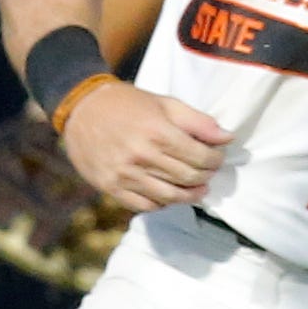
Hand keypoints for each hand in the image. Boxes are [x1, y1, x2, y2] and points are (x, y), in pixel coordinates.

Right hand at [58, 80, 229, 211]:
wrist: (80, 109)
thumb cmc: (125, 103)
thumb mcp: (163, 103)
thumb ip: (197, 121)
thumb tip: (227, 137)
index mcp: (157, 132)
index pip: (200, 157)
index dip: (216, 159)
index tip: (217, 156)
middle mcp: (141, 156)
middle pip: (188, 178)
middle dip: (206, 176)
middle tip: (209, 171)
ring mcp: (125, 175)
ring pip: (170, 196)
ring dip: (190, 195)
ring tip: (197, 188)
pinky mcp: (111, 188)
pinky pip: (145, 205)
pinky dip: (163, 203)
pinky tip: (169, 193)